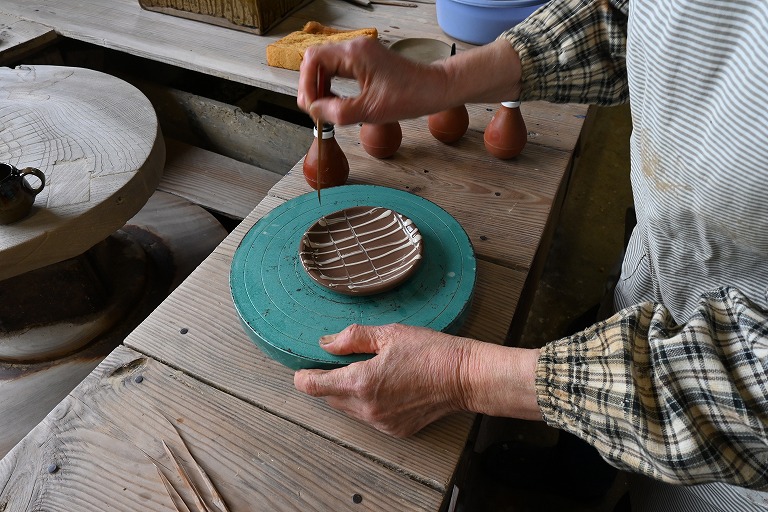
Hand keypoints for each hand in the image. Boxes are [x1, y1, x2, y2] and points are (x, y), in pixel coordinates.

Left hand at [294, 323, 541, 436]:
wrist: (464, 377)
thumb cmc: (430, 351)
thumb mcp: (389, 334)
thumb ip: (352, 338)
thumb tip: (326, 343)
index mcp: (361, 382)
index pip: (314, 386)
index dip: (303, 376)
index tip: (303, 367)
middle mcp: (367, 408)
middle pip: (329, 398)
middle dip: (329, 381)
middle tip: (342, 361)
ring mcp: (381, 423)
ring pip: (348, 409)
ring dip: (348, 393)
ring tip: (368, 371)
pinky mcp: (394, 430)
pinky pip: (369, 417)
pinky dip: (368, 403)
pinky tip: (386, 386)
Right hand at [298, 37, 447, 125]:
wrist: (434, 90)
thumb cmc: (410, 96)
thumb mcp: (370, 111)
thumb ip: (338, 112)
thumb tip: (315, 111)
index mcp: (355, 54)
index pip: (313, 59)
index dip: (305, 83)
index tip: (309, 105)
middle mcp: (356, 48)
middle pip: (316, 61)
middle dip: (311, 86)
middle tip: (314, 109)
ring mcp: (361, 53)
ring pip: (326, 65)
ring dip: (321, 86)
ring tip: (324, 108)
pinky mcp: (366, 61)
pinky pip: (339, 69)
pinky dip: (332, 85)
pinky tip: (336, 101)